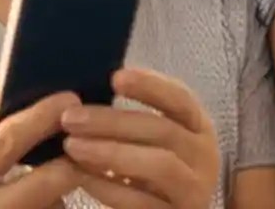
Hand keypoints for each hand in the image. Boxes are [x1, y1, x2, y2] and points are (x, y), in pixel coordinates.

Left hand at [60, 68, 218, 208]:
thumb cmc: (149, 173)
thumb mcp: (149, 141)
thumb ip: (129, 120)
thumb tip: (83, 97)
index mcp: (198, 128)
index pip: (181, 99)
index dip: (151, 86)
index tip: (115, 78)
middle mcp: (204, 157)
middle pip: (164, 130)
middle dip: (113, 122)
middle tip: (70, 118)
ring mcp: (195, 191)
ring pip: (160, 165)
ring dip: (112, 152)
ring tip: (72, 146)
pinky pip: (143, 202)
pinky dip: (110, 188)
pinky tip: (82, 178)